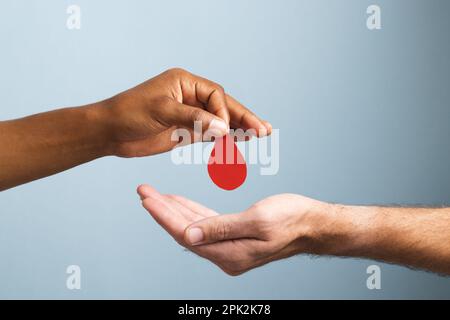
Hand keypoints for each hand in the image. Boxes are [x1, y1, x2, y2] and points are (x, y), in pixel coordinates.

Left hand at [98, 68, 271, 156]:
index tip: (223, 129)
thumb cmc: (129, 113)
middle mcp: (190, 96)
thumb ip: (194, 118)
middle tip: (265, 130)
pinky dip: (225, 138)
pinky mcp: (186, 130)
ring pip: (220, 120)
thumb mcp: (161, 111)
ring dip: (239, 128)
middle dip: (244, 118)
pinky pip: (211, 133)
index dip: (224, 112)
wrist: (110, 132)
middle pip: (224, 106)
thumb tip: (224, 128)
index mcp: (185, 82)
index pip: (215, 95)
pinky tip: (240, 141)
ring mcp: (190, 114)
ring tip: (261, 135)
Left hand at [137, 184, 339, 275]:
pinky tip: (179, 202)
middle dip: (162, 211)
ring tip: (154, 195)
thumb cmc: (291, 219)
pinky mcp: (233, 238)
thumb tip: (188, 235)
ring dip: (173, 210)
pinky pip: (206, 224)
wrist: (312, 224)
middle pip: (185, 231)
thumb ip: (221, 229)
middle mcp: (225, 255)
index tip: (147, 199)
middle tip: (143, 191)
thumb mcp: (258, 221)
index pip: (186, 234)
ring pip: (193, 227)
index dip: (164, 216)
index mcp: (229, 254)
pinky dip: (191, 211)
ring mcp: (229, 248)